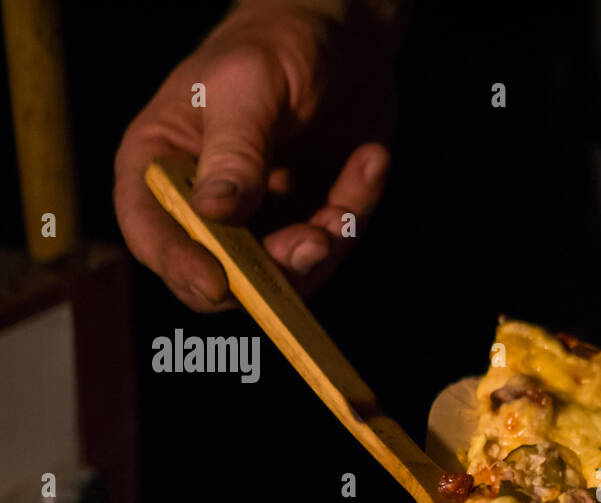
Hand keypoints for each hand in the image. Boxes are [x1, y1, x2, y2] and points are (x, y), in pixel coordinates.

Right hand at [113, 3, 394, 309]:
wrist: (346, 39)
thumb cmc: (279, 44)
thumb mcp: (251, 84)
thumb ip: (236, 149)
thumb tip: (217, 212)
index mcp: (162, 163)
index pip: (150, 231)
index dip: (178, 265)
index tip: (218, 283)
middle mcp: (206, 202)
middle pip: (224, 275)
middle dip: (274, 271)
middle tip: (315, 240)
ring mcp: (261, 218)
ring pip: (287, 274)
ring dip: (326, 245)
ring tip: (349, 198)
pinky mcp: (310, 220)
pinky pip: (335, 244)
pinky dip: (357, 211)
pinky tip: (369, 161)